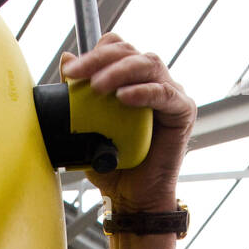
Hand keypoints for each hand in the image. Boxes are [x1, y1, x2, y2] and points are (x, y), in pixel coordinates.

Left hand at [60, 35, 195, 211]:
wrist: (132, 199)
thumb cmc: (111, 166)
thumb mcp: (86, 129)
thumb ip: (76, 97)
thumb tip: (65, 60)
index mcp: (131, 81)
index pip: (117, 49)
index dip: (95, 53)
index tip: (70, 71)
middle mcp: (153, 82)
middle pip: (130, 52)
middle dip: (101, 59)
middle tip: (77, 75)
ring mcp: (170, 94)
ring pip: (148, 64)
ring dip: (119, 71)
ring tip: (98, 86)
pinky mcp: (183, 112)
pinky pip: (164, 94)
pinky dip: (143, 92)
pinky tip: (124, 97)